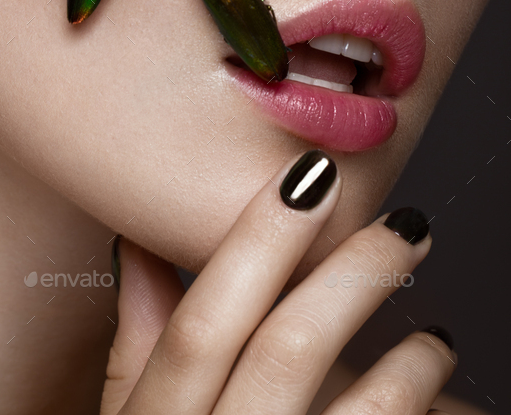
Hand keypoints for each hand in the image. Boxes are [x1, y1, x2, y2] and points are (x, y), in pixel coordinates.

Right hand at [100, 149, 455, 413]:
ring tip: (434, 337)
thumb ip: (136, 341)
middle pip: (286, 354)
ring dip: (410, 363)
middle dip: (352, 275)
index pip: (200, 325)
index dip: (255, 244)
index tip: (308, 177)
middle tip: (405, 226)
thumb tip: (139, 242)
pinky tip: (432, 393)